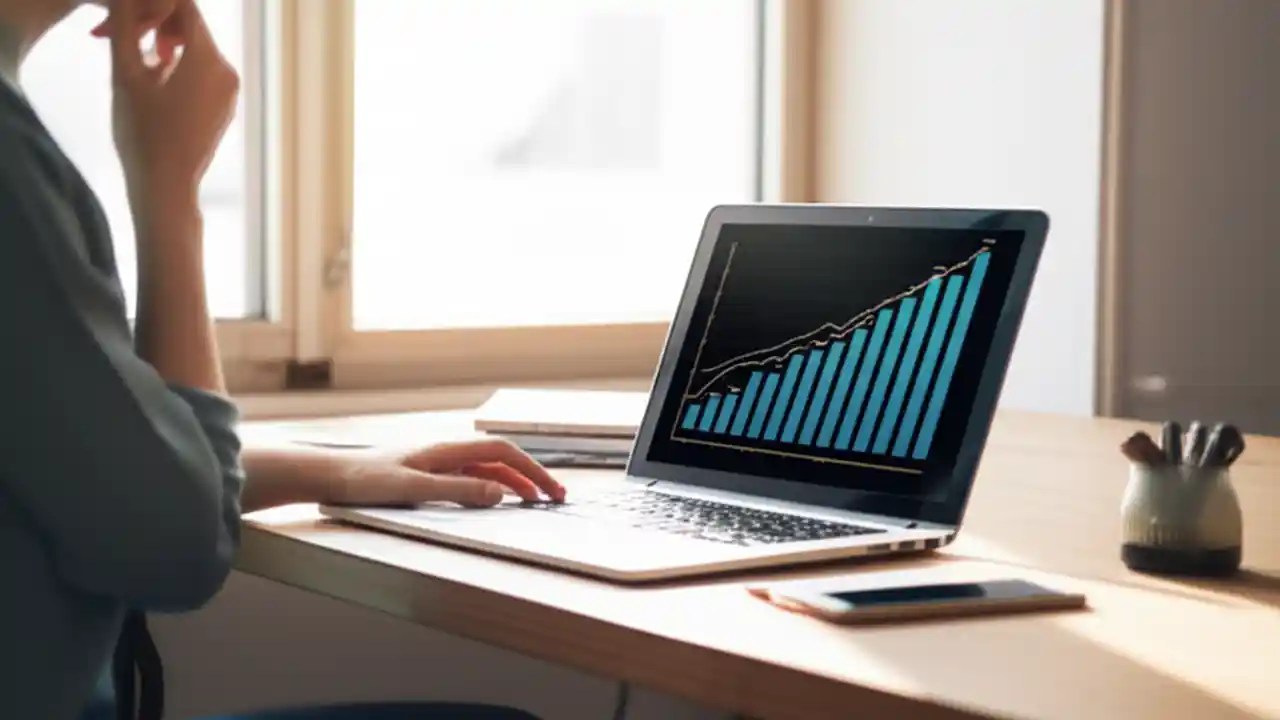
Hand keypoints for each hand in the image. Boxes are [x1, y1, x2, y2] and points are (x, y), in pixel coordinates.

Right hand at [98, 0, 238, 209]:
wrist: (167, 187)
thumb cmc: (143, 134)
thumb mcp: (125, 75)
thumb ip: (125, 27)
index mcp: (208, 59)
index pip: (184, 7)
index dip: (152, 6)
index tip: (127, 19)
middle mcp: (227, 71)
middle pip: (191, 28)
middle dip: (156, 27)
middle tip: (121, 39)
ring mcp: (230, 91)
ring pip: (195, 50)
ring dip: (165, 47)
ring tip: (137, 67)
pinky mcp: (225, 106)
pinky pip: (203, 74)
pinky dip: (179, 69)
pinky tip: (155, 87)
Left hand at [326, 439, 567, 508]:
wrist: (329, 475)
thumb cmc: (364, 480)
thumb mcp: (413, 488)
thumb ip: (458, 489)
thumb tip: (500, 492)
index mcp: (447, 448)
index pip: (503, 451)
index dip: (532, 469)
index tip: (551, 490)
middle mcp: (447, 451)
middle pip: (501, 458)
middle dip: (531, 476)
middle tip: (555, 498)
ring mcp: (438, 461)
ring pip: (488, 468)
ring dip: (514, 482)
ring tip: (534, 501)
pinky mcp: (428, 473)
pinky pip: (471, 476)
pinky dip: (492, 485)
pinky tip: (496, 498)